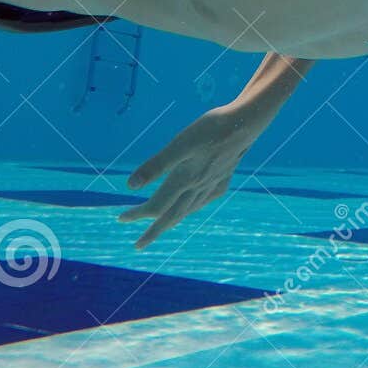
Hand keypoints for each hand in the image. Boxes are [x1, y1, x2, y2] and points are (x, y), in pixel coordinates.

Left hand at [121, 107, 260, 248]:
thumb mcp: (180, 143)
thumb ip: (156, 164)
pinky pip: (203, 201)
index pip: (156, 206)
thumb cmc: (211, 128)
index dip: (137, 214)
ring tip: (161, 227)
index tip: (121, 219)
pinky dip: (192, 208)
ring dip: (171, 221)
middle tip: (139, 245)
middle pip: (171, 216)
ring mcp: (213, 185)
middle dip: (153, 231)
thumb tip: (130, 186)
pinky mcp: (223, 178)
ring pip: (188, 211)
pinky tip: (192, 205)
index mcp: (185, 180)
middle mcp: (198, 188)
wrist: (246, 122)